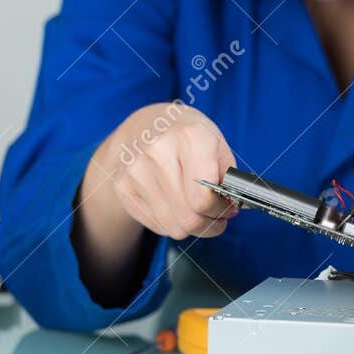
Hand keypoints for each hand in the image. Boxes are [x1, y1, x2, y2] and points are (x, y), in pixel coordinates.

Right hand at [101, 103, 238, 240]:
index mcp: (191, 137)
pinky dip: (172, 223)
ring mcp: (136, 171)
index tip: (228, 208)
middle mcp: (158, 152)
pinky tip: (175, 204)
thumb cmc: (190, 138)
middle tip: (217, 219)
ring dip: (191, 227)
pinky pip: (157, 226)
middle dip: (209, 224)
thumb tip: (231, 210)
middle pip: (189, 217)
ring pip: (174, 227)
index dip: (221, 209)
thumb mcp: (218, 146)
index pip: (204, 198)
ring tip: (198, 212)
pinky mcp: (122, 187)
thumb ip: (230, 180)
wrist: (147, 125)